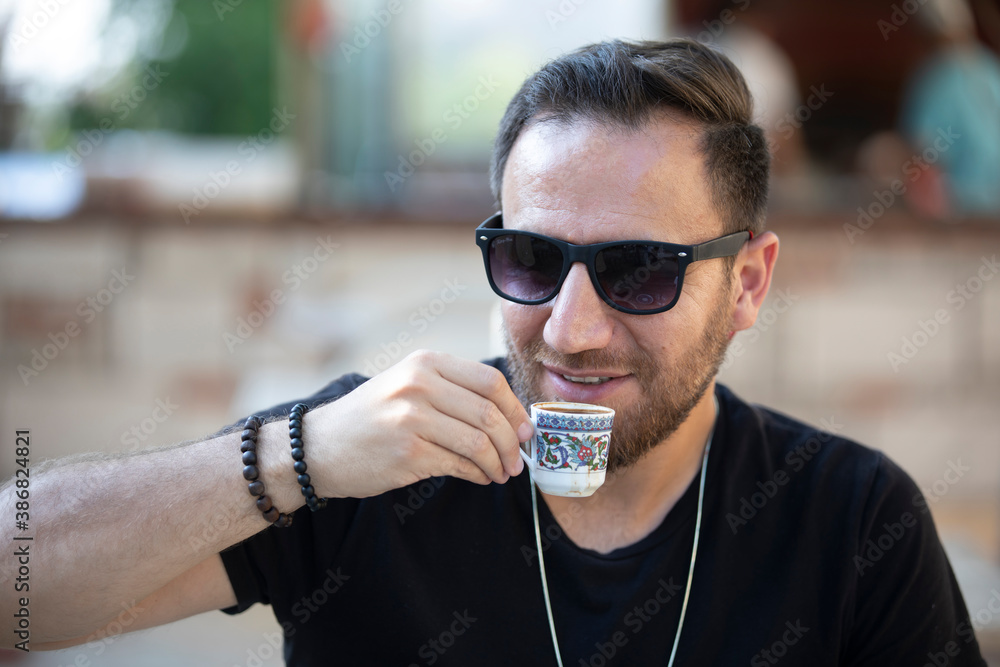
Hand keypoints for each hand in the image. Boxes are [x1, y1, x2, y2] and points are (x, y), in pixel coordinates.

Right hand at [307, 350, 532, 498]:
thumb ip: (453, 391)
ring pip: (478, 442)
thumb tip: (512, 418)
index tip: (525, 430)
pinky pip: (459, 465)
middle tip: (518, 460)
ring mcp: (411, 419)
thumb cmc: (373, 417)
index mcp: (425, 363)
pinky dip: (478, 474)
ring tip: (501, 472)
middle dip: (512, 442)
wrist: (320, 446)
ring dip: (498, 463)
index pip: (490, 381)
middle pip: (489, 413)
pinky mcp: (407, 453)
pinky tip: (480, 477)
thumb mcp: (408, 384)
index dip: (515, 408)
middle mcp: (419, 385)